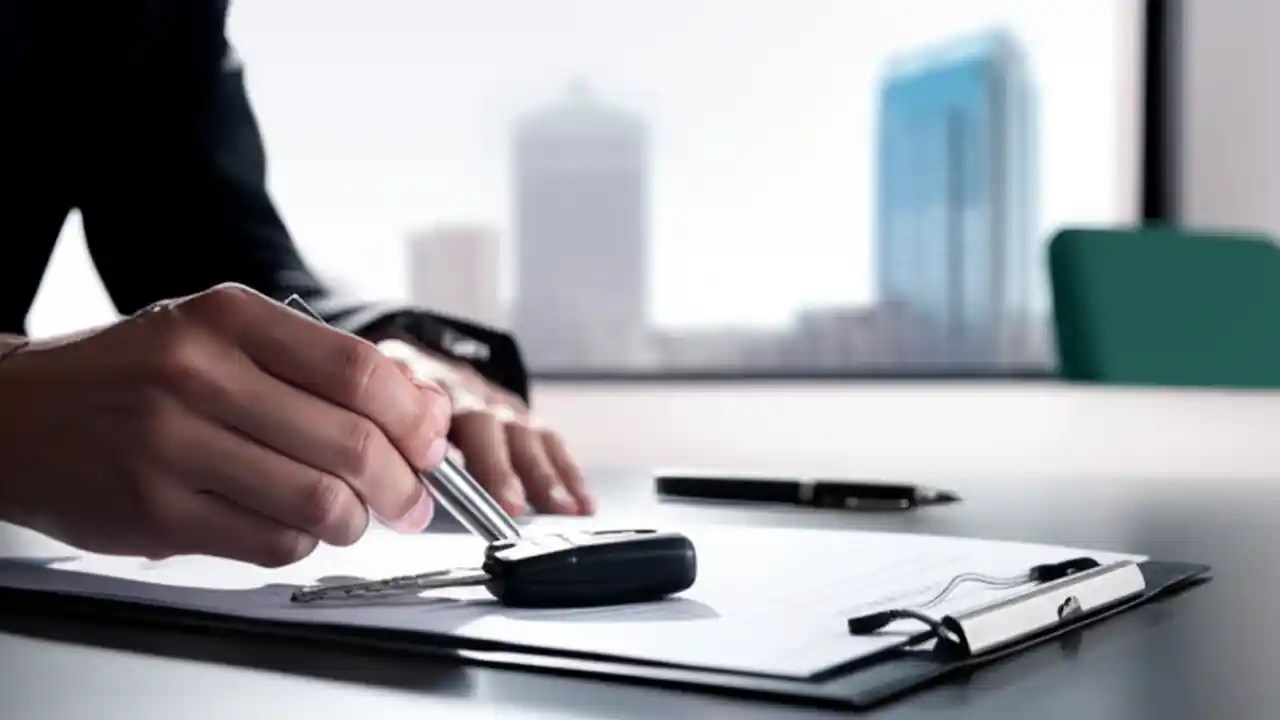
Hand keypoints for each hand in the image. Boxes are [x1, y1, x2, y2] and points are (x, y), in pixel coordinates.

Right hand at [0, 284, 451, 565]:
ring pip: (318, 503)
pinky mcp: (154, 512)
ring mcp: (171, 446)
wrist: (20, 413)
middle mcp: (199, 374)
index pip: (359, 371)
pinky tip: (294, 525)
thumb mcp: (222, 334)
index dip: (415, 418)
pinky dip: (303, 542)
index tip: (431, 443)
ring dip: (356, 521)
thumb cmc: (138, 372)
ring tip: (353, 514)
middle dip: (404, 485)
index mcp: (227, 317)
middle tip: (413, 501)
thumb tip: (423, 406)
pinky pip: (271, 542)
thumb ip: (319, 364)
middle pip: (350, 444)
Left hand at [376, 338, 594, 517]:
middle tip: (510, 505)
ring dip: (545, 475)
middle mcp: (467, 391)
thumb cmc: (395, 400)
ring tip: (562, 509)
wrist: (423, 364)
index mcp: (422, 386)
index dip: (435, 440)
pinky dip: (569, 475)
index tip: (442, 473)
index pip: (429, 408)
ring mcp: (500, 403)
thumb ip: (377, 431)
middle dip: (500, 467)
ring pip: (525, 434)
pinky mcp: (525, 418)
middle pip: (486, 423)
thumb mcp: (373, 401)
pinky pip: (550, 443)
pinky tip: (583, 503)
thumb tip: (380, 476)